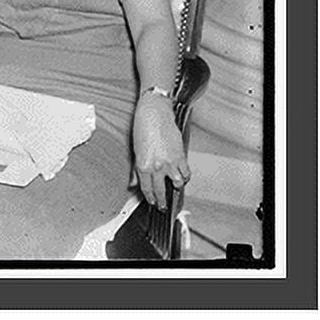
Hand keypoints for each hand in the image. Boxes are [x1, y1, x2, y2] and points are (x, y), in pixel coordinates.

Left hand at [132, 95, 190, 210]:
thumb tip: (133, 182)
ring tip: (174, 188)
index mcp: (143, 165)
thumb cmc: (142, 127)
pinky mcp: (181, 156)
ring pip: (177, 183)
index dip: (150, 198)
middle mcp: (157, 166)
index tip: (152, 202)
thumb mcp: (135, 150)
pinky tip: (182, 177)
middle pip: (160, 190)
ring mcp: (170, 162)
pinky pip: (186, 173)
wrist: (155, 113)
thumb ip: (135, 169)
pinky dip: (184, 177)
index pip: (146, 188)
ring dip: (176, 187)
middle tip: (163, 206)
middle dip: (162, 201)